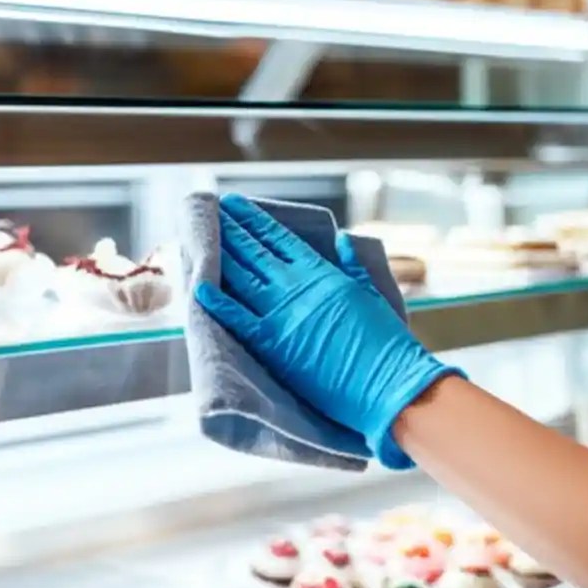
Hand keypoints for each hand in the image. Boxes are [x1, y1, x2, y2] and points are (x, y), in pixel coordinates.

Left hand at [195, 194, 462, 468]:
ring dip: (221, 255)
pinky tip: (199, 286)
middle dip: (231, 231)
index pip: (279, 238)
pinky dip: (217, 302)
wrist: (388, 382)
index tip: (236, 206)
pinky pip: (237, 319)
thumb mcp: (371, 292)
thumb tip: (341, 238)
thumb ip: (352, 264)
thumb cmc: (387, 342)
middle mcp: (297, 287)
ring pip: (241, 277)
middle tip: (211, 214)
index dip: (254, 221)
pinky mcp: (273, 344)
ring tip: (202, 237)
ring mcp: (282, 314)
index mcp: (322, 273)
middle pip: (254, 252)